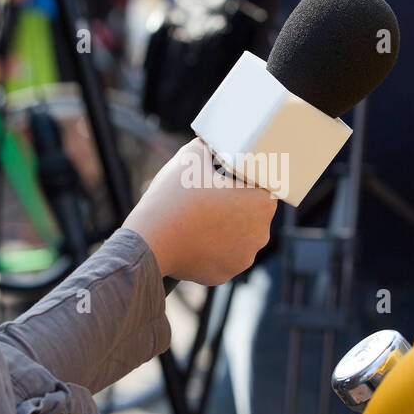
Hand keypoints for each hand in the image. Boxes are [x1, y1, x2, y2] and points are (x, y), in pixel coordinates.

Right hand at [124, 138, 276, 285]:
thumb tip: (214, 140)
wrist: (148, 241)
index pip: (265, 185)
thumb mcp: (192, 154)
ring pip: (239, 236)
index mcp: (261, 203)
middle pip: (253, 213)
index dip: (248, 179)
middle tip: (212, 195)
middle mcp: (260, 234)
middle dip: (237, 204)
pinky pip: (223, 256)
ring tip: (202, 217)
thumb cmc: (174, 196)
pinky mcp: (225, 274)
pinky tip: (196, 237)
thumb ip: (211, 145)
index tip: (231, 176)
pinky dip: (213, 248)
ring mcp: (243, 258)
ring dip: (227, 227)